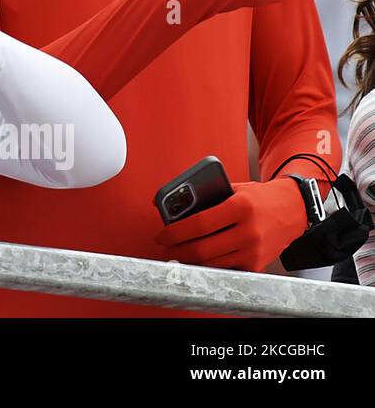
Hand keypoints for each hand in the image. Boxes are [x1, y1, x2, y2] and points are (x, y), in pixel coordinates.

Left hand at [155, 177, 307, 271]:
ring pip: (212, 262)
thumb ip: (206, 196)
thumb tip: (173, 206)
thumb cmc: (260, 198)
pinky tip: (199, 260)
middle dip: (178, 250)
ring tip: (178, 253)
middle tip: (165, 247)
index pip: (199, 224)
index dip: (176, 232)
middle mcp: (248, 231)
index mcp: (240, 207)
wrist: (294, 210)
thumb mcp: (233, 188)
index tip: (162, 235)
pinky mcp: (257, 264)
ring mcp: (254, 250)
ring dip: (190, 260)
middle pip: (203, 248)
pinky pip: (226, 269)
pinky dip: (209, 266)